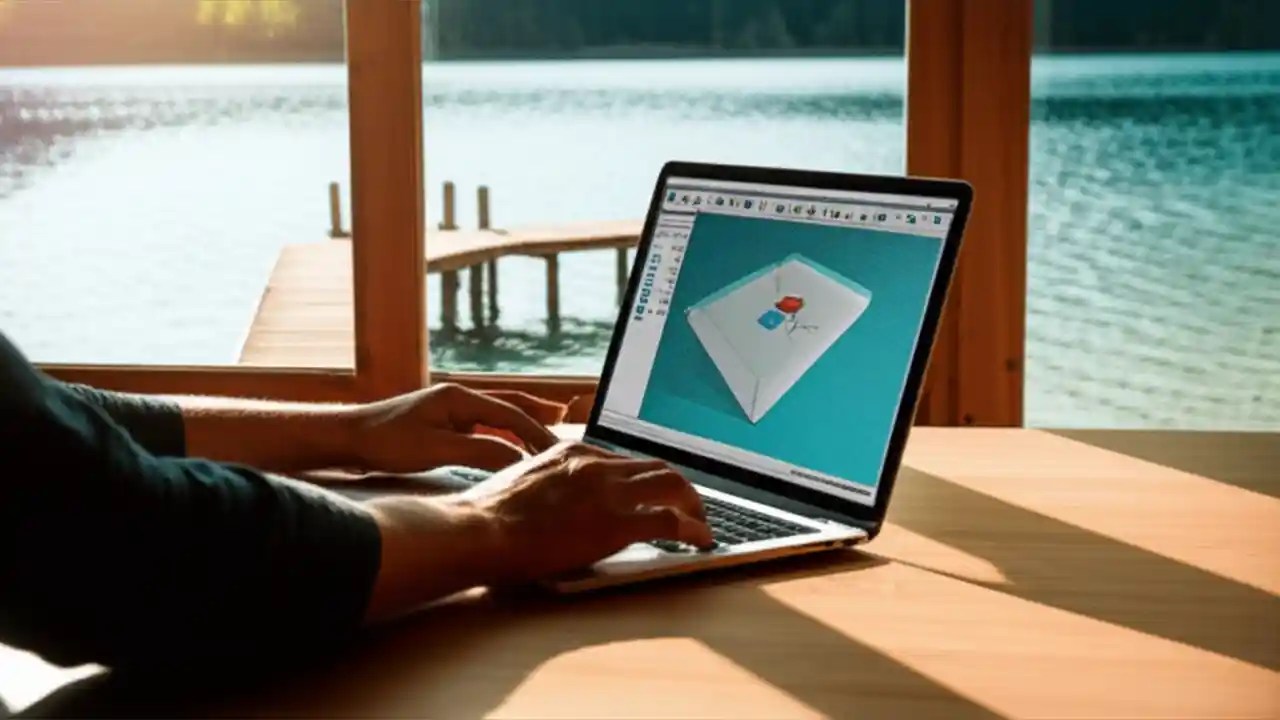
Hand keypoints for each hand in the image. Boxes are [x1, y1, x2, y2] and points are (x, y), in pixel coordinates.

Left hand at [351, 384, 561, 473]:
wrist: (349, 438)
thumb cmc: (386, 442)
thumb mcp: (436, 450)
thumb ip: (480, 453)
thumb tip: (518, 460)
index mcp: (460, 398)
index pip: (510, 414)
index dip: (537, 432)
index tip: (557, 450)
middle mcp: (458, 399)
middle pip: (509, 406)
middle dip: (537, 417)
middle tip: (564, 430)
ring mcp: (450, 410)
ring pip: (497, 415)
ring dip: (522, 424)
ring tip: (546, 433)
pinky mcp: (442, 423)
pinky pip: (482, 427)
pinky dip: (502, 435)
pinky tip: (509, 446)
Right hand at [462, 441, 714, 584]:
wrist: (479, 529)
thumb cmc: (486, 515)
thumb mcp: (521, 481)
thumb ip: (549, 483)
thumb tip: (559, 501)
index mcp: (572, 451)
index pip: (624, 460)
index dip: (645, 480)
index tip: (652, 493)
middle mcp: (596, 464)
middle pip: (656, 466)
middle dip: (679, 486)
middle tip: (689, 506)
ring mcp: (608, 492)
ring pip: (671, 485)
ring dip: (693, 504)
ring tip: (701, 522)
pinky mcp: (616, 523)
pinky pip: (669, 521)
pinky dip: (692, 529)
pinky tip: (700, 541)